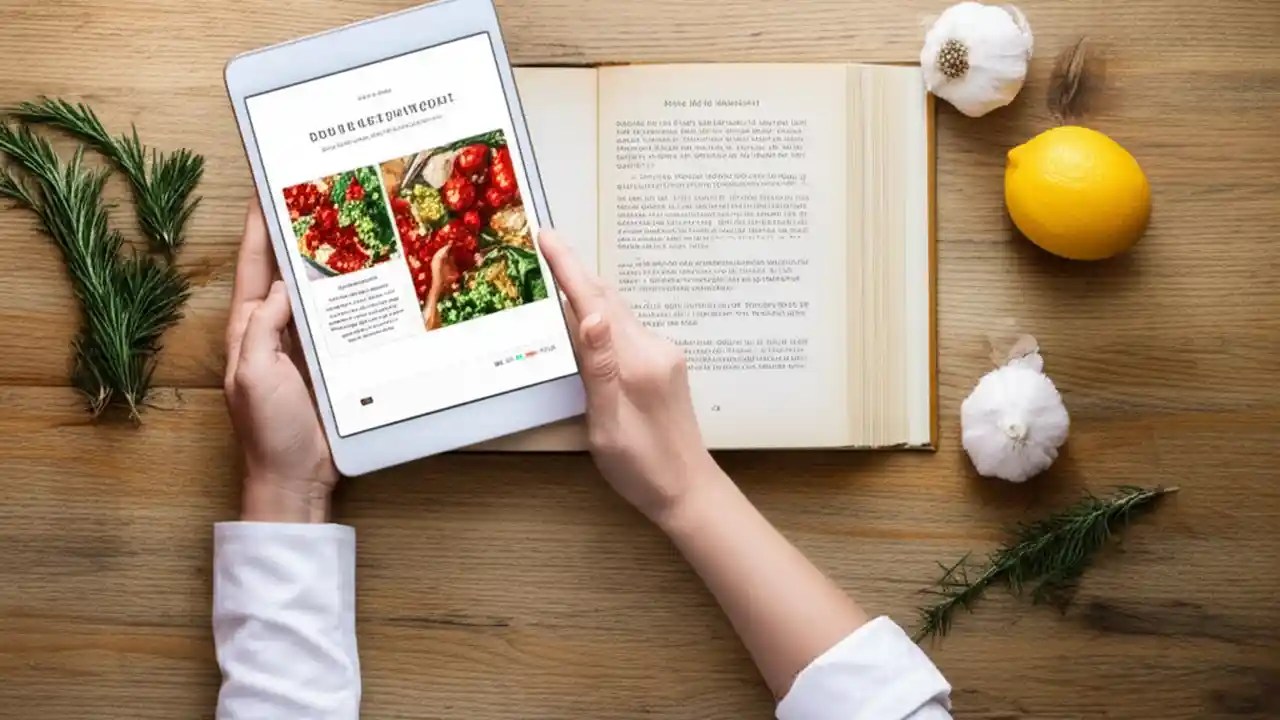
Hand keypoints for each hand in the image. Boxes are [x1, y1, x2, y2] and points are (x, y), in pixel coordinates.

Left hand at [224, 201, 337, 522]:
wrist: (295, 478)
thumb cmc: (268, 431)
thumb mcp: (253, 376)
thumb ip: (262, 328)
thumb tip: (283, 286)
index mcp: (247, 328)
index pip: (254, 265)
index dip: (259, 225)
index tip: (267, 186)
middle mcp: (273, 330)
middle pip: (284, 269)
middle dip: (296, 231)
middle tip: (317, 193)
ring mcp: (302, 346)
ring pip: (313, 291)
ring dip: (325, 260)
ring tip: (347, 223)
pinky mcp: (329, 362)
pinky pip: (337, 320)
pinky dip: (348, 296)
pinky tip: (367, 278)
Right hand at [537, 230, 718, 523]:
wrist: (688, 490)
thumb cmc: (643, 467)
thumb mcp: (608, 424)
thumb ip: (599, 369)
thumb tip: (591, 316)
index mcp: (637, 361)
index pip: (595, 303)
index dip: (568, 268)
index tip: (546, 236)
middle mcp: (655, 348)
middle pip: (608, 299)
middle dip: (575, 271)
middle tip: (544, 244)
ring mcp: (663, 354)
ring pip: (618, 312)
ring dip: (588, 292)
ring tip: (556, 273)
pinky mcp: (665, 365)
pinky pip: (626, 329)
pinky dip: (602, 315)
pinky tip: (585, 320)